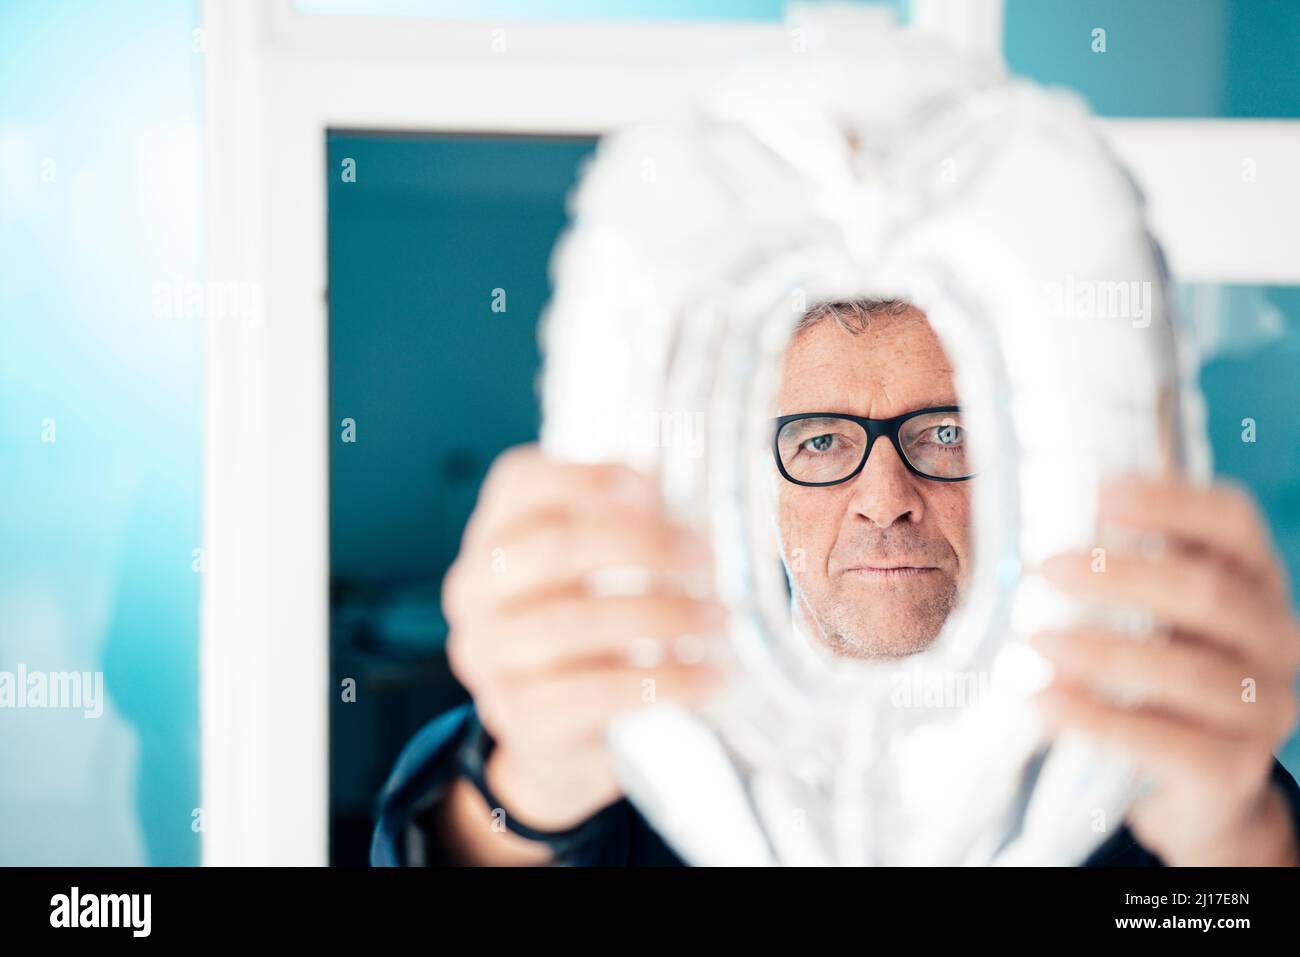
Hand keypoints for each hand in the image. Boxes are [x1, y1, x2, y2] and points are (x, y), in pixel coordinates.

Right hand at [440, 445, 728, 855]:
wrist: (559, 737)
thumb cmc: (591, 630)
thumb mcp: (599, 570)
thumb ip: (631, 525)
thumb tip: (697, 495)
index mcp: (495, 533)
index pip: (521, 483)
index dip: (585, 477)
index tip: (649, 487)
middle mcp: (474, 588)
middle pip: (551, 549)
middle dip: (639, 546)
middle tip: (706, 555)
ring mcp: (486, 655)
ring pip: (567, 624)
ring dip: (658, 616)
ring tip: (718, 619)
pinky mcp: (515, 716)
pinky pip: (587, 695)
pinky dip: (657, 682)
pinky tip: (707, 678)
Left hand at [1029, 475, 1299, 865]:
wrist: (1188, 784)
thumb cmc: (1151, 675)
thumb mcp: (1145, 616)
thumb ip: (1112, 574)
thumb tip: (1023, 527)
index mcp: (1251, 580)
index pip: (1233, 522)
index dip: (1172, 502)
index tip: (1101, 493)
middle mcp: (1273, 637)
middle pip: (1209, 592)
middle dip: (1122, 577)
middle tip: (1046, 568)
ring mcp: (1262, 707)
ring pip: (1189, 671)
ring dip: (1104, 651)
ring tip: (1035, 641)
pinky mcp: (1232, 768)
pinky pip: (1166, 741)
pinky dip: (1098, 718)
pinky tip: (1043, 700)